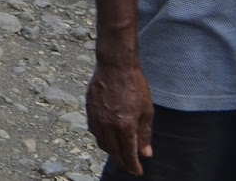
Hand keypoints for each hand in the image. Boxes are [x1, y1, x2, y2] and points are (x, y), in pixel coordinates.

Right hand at [87, 60, 153, 175]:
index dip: (133, 165)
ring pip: (101, 142)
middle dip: (122, 161)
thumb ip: (144, 134)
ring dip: (110, 150)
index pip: (128, 153)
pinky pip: (93, 130)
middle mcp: (107, 124)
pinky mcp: (89, 109)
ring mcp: (96, 117)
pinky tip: (107, 136)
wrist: (115, 66)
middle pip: (113, 151)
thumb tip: (145, 153)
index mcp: (124, 126)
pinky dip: (101, 138)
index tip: (138, 171)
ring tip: (119, 152)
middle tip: (129, 165)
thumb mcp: (147, 111)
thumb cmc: (134, 86)